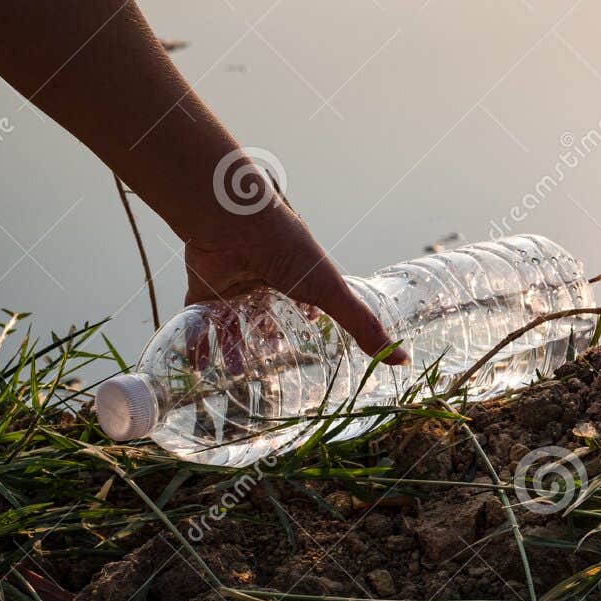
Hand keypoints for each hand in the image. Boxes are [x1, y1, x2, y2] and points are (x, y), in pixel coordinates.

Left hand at [183, 199, 408, 364]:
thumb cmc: (290, 252)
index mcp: (299, 281)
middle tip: (268, 373)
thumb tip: (403, 360)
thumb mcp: (332, 293)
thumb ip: (363, 326)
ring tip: (234, 376)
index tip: (307, 353)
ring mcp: (235, 287)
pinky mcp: (205, 291)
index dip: (307, 327)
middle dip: (269, 345)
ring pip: (234, 325)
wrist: (237, 224)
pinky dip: (197, 343)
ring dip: (234, 351)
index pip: (306, 308)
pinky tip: (198, 367)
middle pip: (268, 320)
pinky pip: (198, 322)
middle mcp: (267, 284)